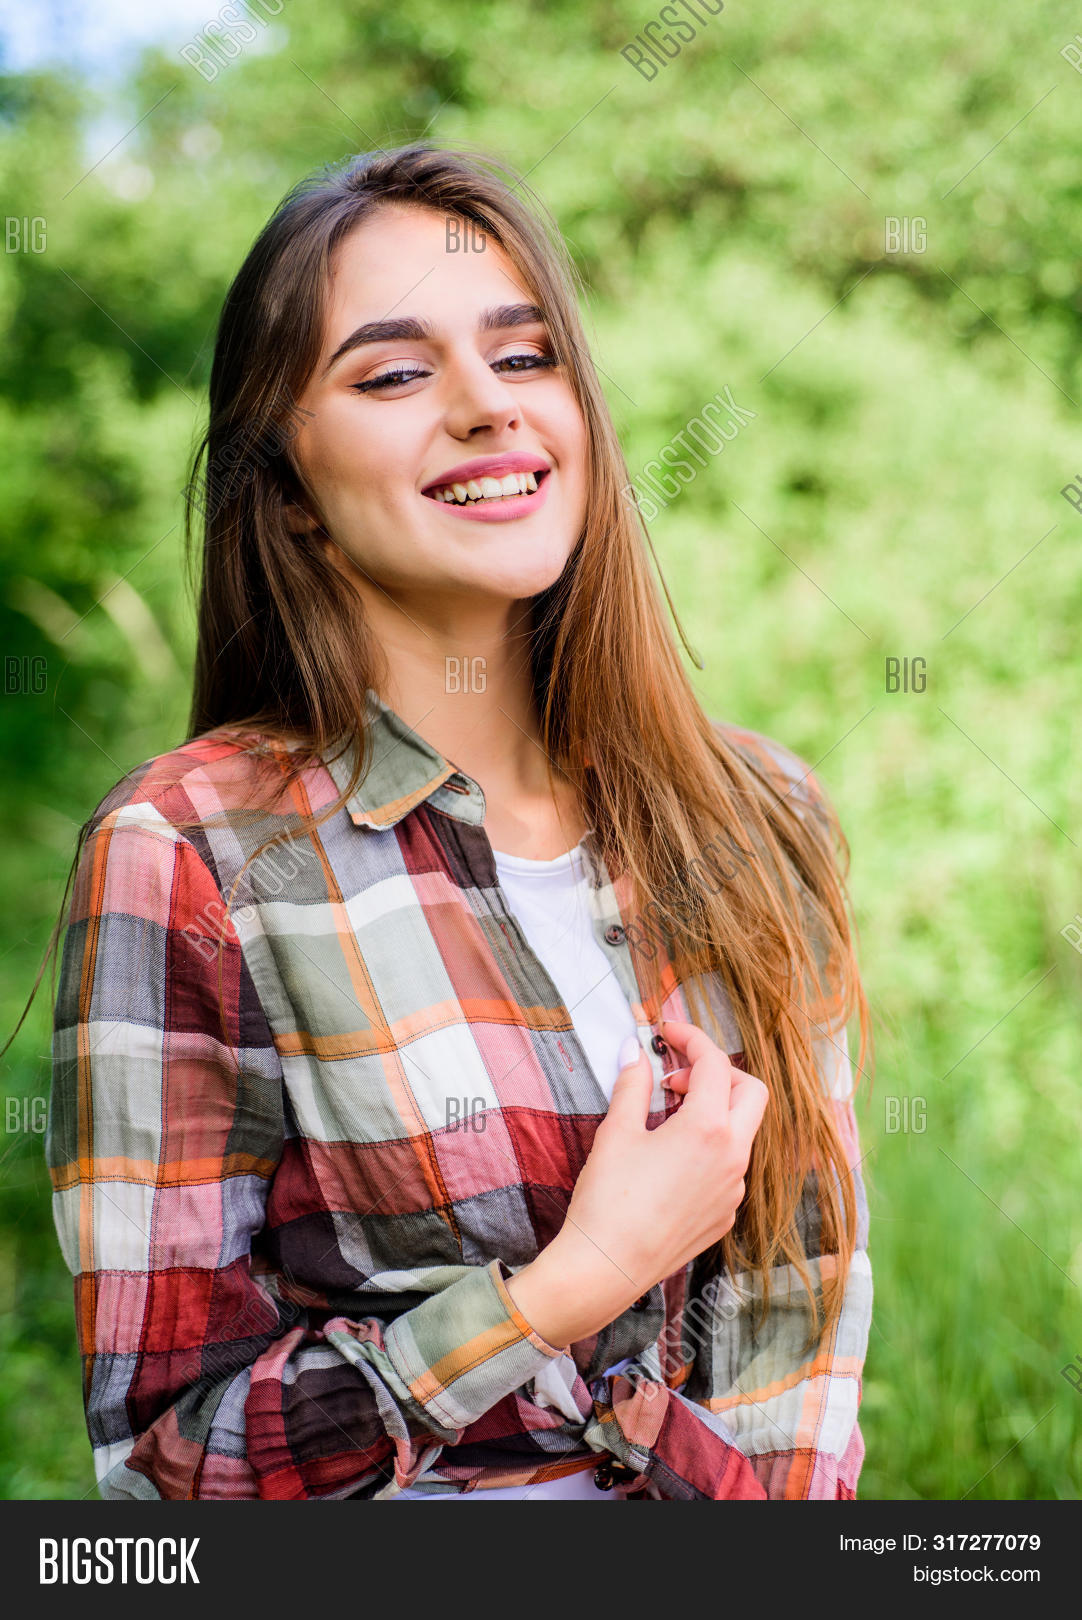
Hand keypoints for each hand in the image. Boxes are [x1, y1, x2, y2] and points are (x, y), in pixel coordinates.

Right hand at [506, 1018, 768, 1348]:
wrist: (606, 1268)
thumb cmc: (608, 1200)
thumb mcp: (617, 1132)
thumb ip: (632, 1084)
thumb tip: (634, 1051)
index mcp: (709, 1130)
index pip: (715, 1064)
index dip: (691, 1038)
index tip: (666, 1031)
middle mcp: (733, 1159)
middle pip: (751, 1092)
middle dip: (718, 1073)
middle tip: (675, 1078)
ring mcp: (734, 1190)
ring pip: (742, 1132)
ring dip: (714, 1112)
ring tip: (666, 1117)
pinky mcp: (724, 1215)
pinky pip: (730, 1167)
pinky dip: (710, 1147)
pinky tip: (670, 1158)